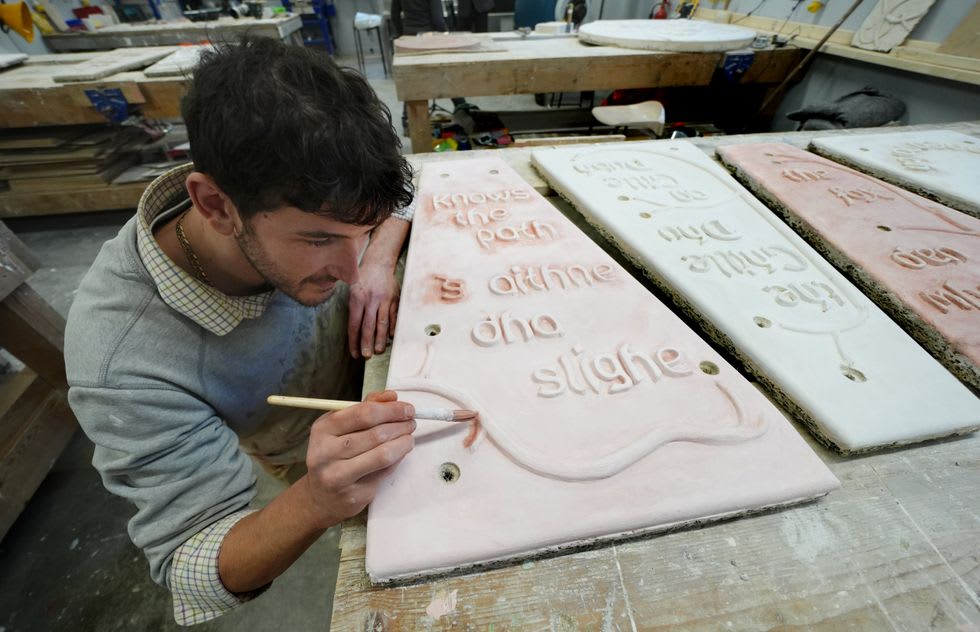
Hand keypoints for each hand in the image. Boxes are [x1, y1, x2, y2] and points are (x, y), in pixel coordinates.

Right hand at [303, 391, 414, 528]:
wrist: (321, 495)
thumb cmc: (335, 454)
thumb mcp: (342, 427)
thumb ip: (365, 407)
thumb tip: (391, 396)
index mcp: (322, 429)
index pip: (363, 413)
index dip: (391, 409)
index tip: (407, 408)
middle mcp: (326, 453)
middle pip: (376, 433)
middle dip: (400, 425)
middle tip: (411, 422)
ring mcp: (338, 476)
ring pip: (383, 454)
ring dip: (403, 442)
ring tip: (409, 437)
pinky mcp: (354, 494)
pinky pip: (384, 471)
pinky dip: (398, 459)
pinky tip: (400, 452)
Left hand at [348, 261, 399, 358]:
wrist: (379, 263)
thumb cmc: (363, 279)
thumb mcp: (352, 290)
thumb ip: (353, 309)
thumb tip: (354, 332)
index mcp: (357, 298)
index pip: (354, 324)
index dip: (354, 340)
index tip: (354, 352)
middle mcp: (371, 300)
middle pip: (368, 326)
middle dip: (367, 343)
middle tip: (366, 356)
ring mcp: (384, 300)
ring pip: (382, 323)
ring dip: (380, 339)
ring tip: (378, 351)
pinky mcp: (395, 299)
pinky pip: (394, 317)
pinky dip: (392, 328)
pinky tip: (390, 338)